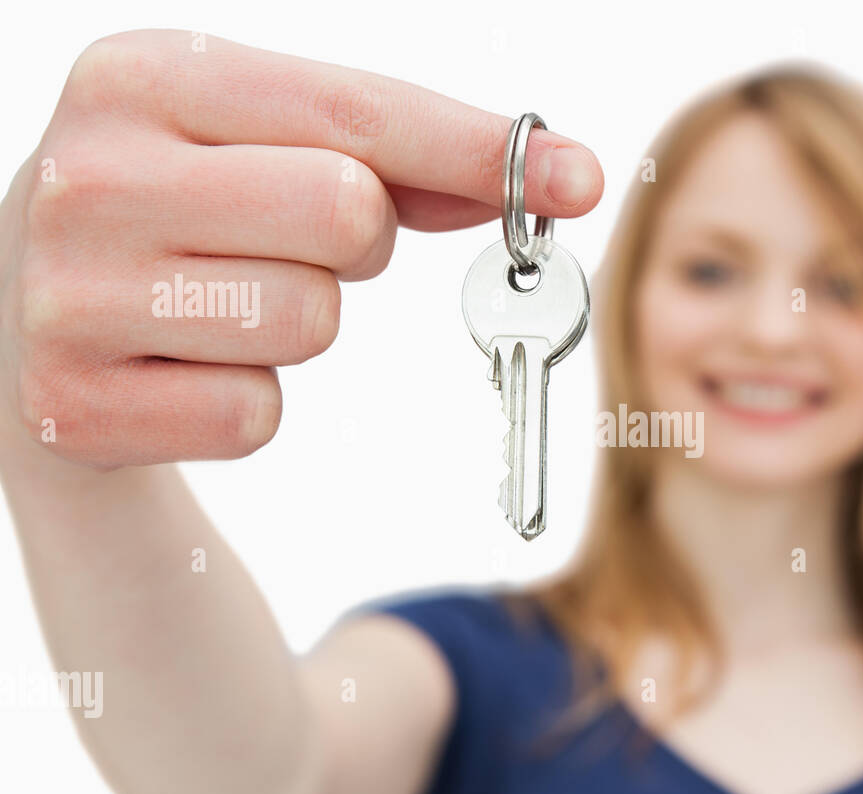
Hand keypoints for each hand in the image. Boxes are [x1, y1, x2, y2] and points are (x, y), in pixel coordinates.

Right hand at [0, 29, 601, 469]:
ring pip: (311, 320)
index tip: (576, 176)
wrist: (29, 322)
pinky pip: (258, 414)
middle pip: (349, 214)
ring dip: (302, 321)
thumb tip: (559, 174)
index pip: (357, 111)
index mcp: (138, 77)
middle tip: (299, 243)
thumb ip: (407, 156)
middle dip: (359, 242)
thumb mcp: (267, 147)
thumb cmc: (187, 214)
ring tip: (225, 300)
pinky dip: (251, 401)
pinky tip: (186, 369)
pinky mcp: (74, 408)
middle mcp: (88, 176)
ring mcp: (69, 298)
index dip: (480, 149)